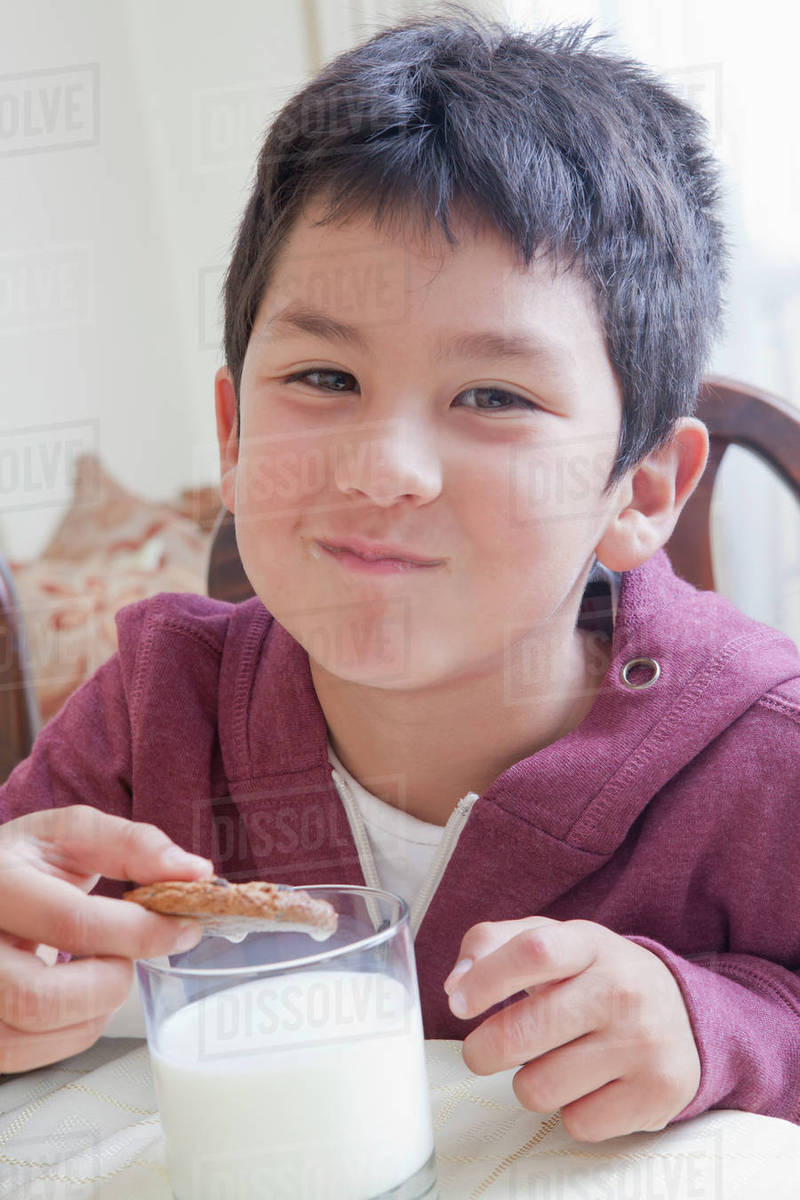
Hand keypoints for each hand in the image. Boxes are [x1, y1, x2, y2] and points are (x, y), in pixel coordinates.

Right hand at [0, 805, 213, 1072]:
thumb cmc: (24, 862)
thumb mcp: (72, 834)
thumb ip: (135, 845)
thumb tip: (196, 872)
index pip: (72, 923)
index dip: (140, 932)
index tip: (183, 928)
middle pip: (40, 998)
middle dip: (109, 982)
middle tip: (126, 957)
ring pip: (33, 1035)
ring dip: (93, 1010)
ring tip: (101, 970)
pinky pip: (27, 1054)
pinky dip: (72, 1030)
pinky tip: (77, 994)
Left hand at [443, 916, 700, 1142]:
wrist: (684, 1013)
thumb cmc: (594, 975)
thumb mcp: (552, 939)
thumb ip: (493, 945)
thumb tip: (456, 985)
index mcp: (590, 944)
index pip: (535, 951)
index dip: (486, 979)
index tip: (458, 1003)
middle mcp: (622, 989)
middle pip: (524, 1032)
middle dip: (484, 1051)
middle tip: (483, 1052)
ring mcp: (644, 1042)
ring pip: (541, 1087)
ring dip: (530, 1083)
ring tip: (553, 1061)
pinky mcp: (657, 1093)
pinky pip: (578, 1122)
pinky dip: (571, 1110)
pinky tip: (589, 1085)